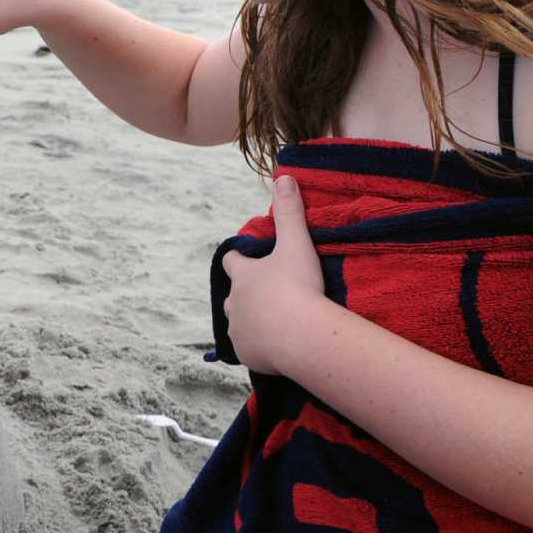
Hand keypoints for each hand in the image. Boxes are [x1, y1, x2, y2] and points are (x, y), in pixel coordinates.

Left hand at [220, 175, 331, 375]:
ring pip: (238, 324)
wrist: (300, 335)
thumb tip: (283, 177)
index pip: (231, 261)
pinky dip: (260, 347)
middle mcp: (232, 303)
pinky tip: (275, 347)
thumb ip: (290, 212)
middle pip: (232, 296)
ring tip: (272, 323)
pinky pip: (249, 350)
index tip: (246, 258)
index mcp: (242, 276)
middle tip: (268, 296)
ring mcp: (237, 331)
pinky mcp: (246, 355)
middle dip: (245, 295)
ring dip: (251, 322)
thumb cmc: (297, 286)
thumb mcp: (296, 244)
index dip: (238, 258)